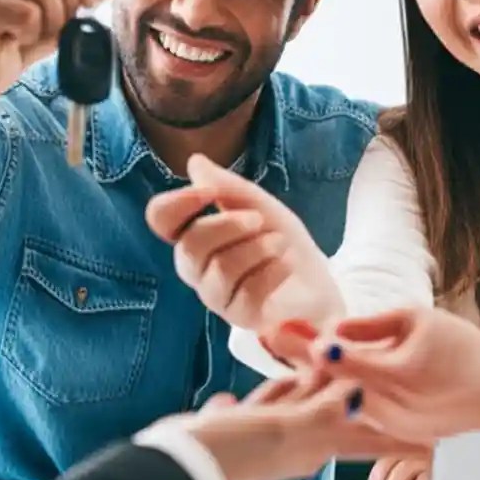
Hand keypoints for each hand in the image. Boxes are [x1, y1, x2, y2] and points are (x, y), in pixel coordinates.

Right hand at [146, 154, 341, 332]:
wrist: (318, 285)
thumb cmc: (283, 244)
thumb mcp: (260, 205)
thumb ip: (228, 187)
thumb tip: (195, 162)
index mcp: (194, 235)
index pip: (161, 219)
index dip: (178, 203)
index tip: (209, 192)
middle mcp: (196, 268)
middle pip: (191, 244)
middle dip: (228, 225)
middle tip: (259, 219)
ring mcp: (216, 295)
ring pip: (220, 268)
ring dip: (255, 248)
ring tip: (280, 243)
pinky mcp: (240, 316)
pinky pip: (247, 291)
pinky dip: (272, 270)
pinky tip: (286, 265)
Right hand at [164, 373, 423, 479]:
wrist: (182, 465)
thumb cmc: (234, 450)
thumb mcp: (286, 425)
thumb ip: (323, 406)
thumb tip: (358, 391)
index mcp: (317, 442)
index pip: (370, 438)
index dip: (400, 437)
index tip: (431, 439)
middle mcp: (299, 441)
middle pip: (328, 406)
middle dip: (332, 382)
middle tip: (346, 360)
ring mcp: (269, 438)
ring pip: (292, 402)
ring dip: (290, 384)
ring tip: (294, 362)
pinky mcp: (241, 434)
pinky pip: (255, 411)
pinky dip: (252, 401)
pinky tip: (239, 400)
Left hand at [267, 307, 479, 449]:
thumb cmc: (467, 349)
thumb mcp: (420, 320)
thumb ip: (374, 324)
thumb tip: (335, 326)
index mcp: (402, 372)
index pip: (342, 361)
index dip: (309, 346)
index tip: (280, 332)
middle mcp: (396, 406)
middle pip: (334, 387)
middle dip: (304, 366)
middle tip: (271, 340)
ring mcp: (398, 427)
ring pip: (345, 406)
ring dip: (320, 385)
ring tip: (290, 357)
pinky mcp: (402, 438)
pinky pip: (363, 419)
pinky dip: (344, 401)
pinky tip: (326, 383)